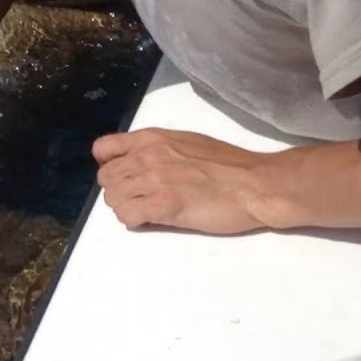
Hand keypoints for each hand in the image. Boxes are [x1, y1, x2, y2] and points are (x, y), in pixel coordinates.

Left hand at [92, 128, 283, 233]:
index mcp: (151, 138)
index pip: (102, 149)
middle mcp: (147, 155)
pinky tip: (154, 220)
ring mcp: (154, 180)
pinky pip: (127, 217)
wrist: (257, 183)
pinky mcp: (163, 205)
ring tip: (150, 211)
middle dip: (120, 191)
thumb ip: (158, 151)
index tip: (123, 176)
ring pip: (113, 200)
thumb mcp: (186, 143)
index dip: (108, 165)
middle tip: (141, 199)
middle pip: (105, 179)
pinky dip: (136, 222)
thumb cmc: (230, 165)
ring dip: (127, 208)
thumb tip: (140, 165)